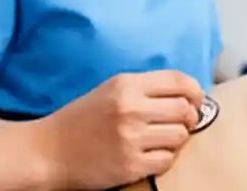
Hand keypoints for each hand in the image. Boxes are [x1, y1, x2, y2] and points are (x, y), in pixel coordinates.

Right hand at [33, 70, 203, 188]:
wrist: (49, 151)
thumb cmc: (82, 119)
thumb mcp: (110, 90)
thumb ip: (145, 89)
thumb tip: (187, 95)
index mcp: (126, 84)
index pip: (179, 81)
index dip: (196, 91)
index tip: (197, 100)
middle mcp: (131, 109)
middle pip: (185, 109)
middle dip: (189, 117)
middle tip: (180, 122)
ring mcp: (131, 138)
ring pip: (181, 136)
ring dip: (176, 139)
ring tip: (160, 139)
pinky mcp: (131, 165)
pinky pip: (168, 160)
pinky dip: (164, 157)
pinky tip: (150, 154)